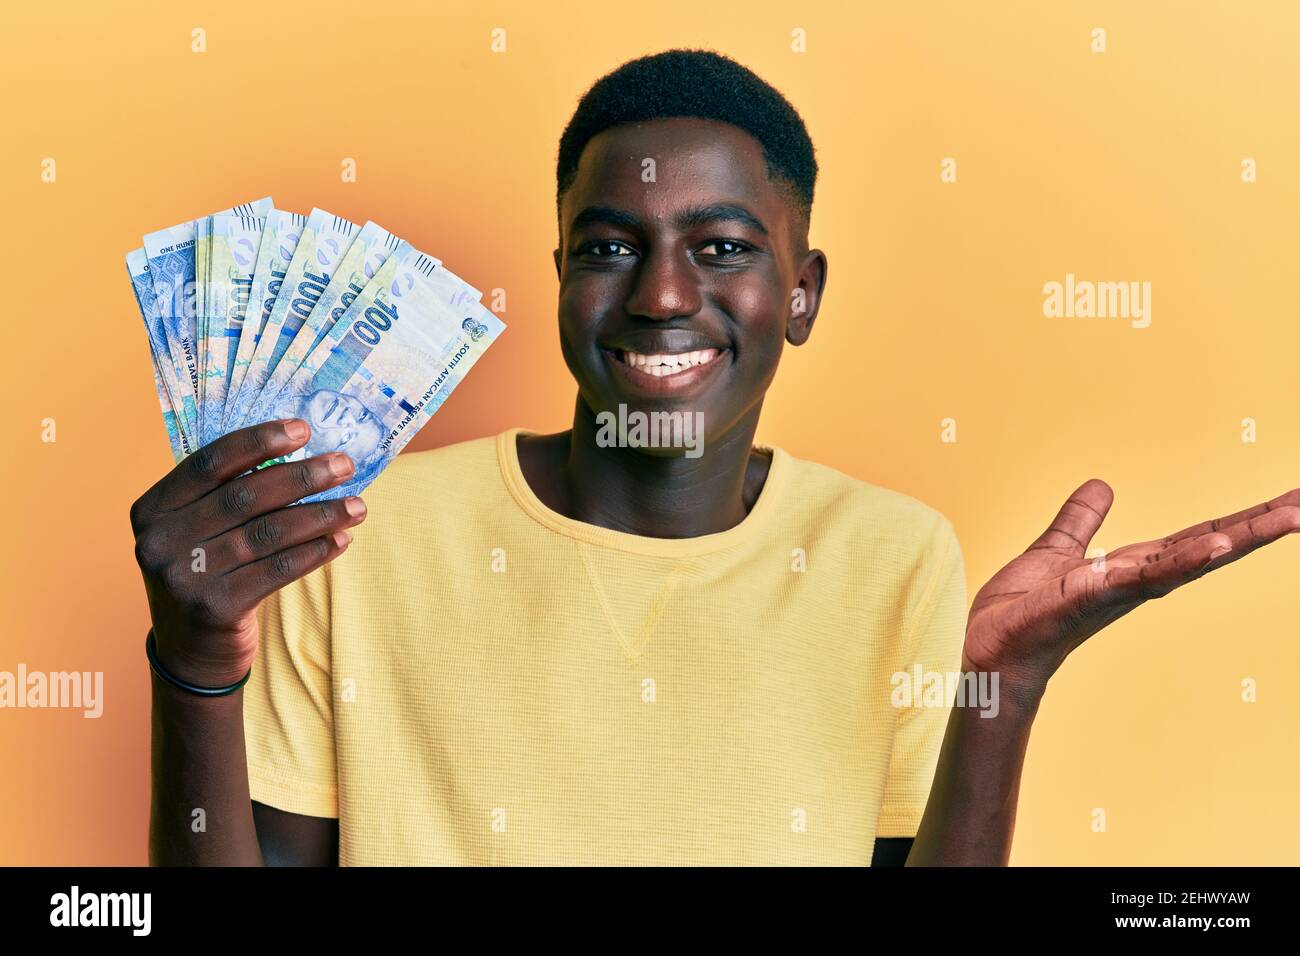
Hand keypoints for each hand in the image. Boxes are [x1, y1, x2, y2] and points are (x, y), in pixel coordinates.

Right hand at [130, 419, 366, 686]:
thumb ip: (228, 495)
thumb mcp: (198, 532)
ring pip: (268, 533)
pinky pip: (278, 570)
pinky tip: (341, 540)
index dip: (258, 442)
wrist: (190, 653)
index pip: (210, 462)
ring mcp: (185, 577)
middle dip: (303, 476)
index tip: (303, 429)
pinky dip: (315, 552)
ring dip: (320, 515)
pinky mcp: (214, 609)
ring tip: (357, 505)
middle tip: (345, 465)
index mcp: (153, 509)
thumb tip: (302, 452)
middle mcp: (161, 541)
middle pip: (245, 496)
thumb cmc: (207, 573)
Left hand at [964, 478, 1299, 700]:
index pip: (1198, 538)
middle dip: (1258, 528)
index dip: (1244, 520)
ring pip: (1181, 562)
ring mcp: (1111, 591)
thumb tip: (1102, 485)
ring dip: (1229, 542)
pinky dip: (1172, 563)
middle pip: (1206, 548)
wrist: (989, 650)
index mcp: (1133, 567)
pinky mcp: (1080, 598)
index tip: (1293, 501)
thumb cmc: (1022, 610)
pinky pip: (1131, 577)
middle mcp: (1133, 581)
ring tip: (1279, 520)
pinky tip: (1211, 550)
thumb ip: (1079, 521)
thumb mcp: (1056, 552)